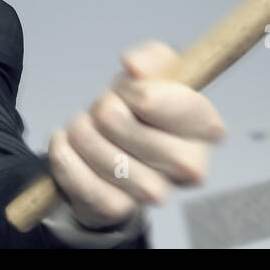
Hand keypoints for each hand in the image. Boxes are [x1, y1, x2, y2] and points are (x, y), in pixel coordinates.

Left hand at [47, 40, 225, 229]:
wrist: (123, 156)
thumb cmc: (145, 112)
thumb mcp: (155, 72)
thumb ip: (151, 58)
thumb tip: (134, 66)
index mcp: (206, 127)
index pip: (151, 100)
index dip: (129, 89)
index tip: (130, 91)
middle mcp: (189, 166)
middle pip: (115, 121)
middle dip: (102, 107)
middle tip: (109, 111)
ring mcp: (155, 193)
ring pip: (94, 148)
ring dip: (81, 130)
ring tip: (89, 128)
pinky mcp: (118, 210)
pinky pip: (76, 177)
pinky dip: (63, 155)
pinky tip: (67, 144)